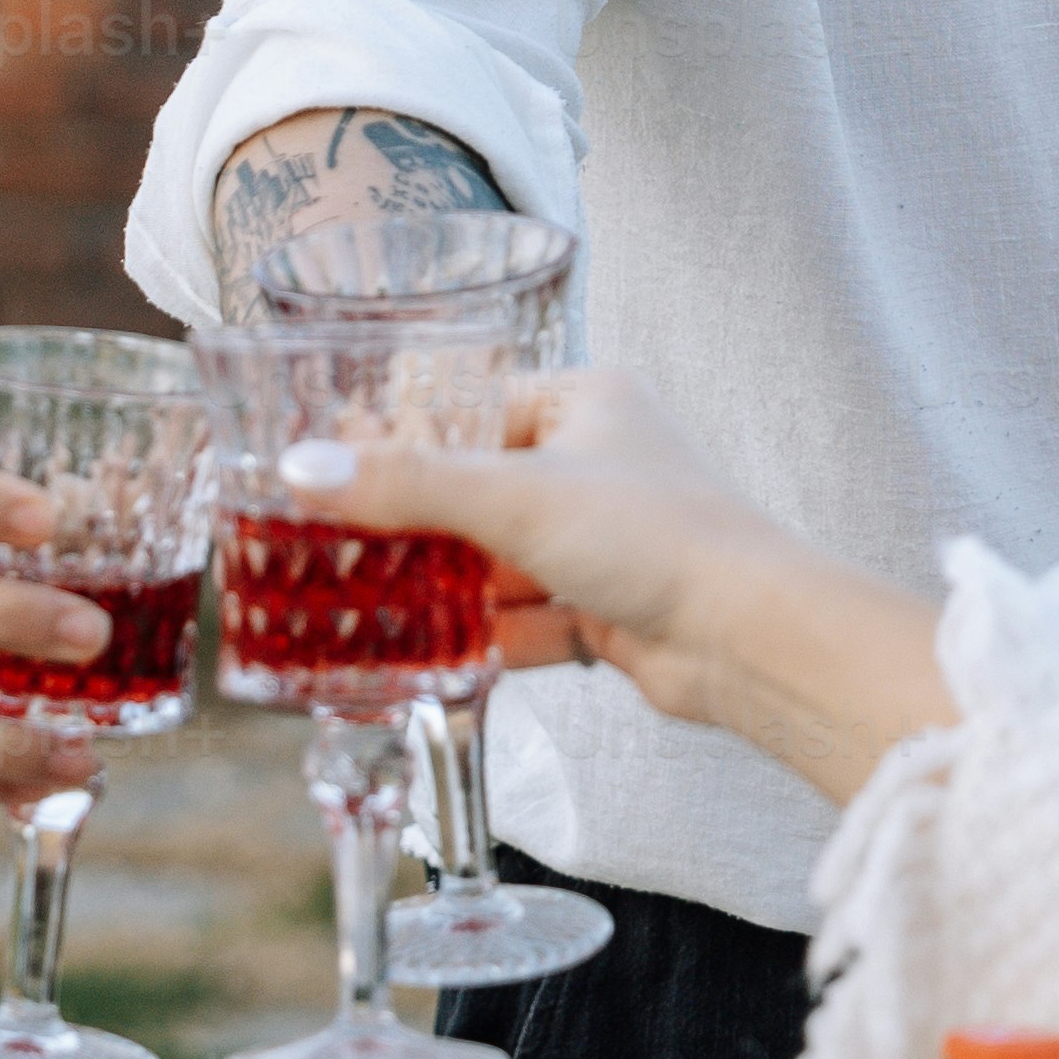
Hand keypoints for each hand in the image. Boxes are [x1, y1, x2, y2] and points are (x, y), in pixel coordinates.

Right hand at [286, 372, 954, 803]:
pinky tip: (436, 656)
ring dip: (443, 590)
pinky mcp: (607, 609)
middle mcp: (595, 464)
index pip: (467, 410)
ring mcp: (602, 541)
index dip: (397, 441)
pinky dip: (485, 637)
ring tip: (369, 607)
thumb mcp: (514, 497)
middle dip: (412, 528)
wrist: (749, 640)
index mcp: (583, 402)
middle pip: (473, 492)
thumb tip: (308, 470)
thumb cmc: (663, 539)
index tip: (330, 469)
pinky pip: (524, 617)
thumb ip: (406, 484)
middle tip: (336, 546)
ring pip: (495, 561)